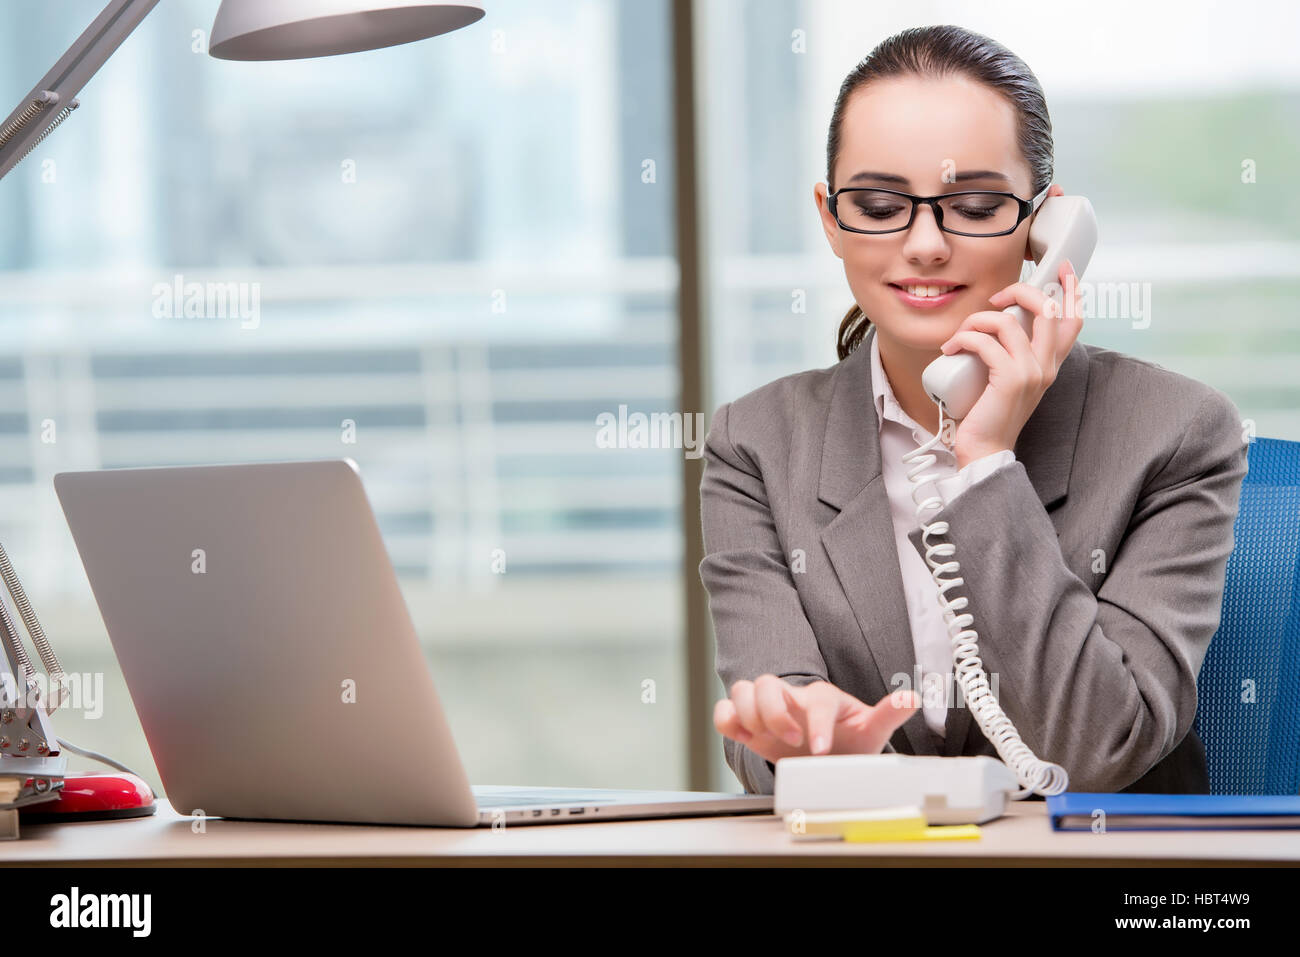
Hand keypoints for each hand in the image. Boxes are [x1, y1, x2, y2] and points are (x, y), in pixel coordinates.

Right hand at [713, 674, 920, 762]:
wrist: (828, 757)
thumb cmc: (848, 741)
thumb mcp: (871, 731)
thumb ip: (888, 714)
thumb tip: (912, 697)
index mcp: (822, 698)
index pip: (816, 700)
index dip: (817, 723)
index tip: (821, 750)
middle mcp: (792, 698)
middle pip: (766, 682)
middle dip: (774, 713)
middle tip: (792, 741)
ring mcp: (768, 709)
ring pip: (742, 689)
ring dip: (748, 713)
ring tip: (760, 738)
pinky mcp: (749, 725)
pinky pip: (724, 710)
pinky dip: (725, 720)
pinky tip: (742, 736)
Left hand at [938, 256, 1084, 467]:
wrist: (985, 451)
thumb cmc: (988, 414)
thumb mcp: (1005, 378)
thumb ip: (1009, 354)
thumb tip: (993, 322)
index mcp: (1049, 364)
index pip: (1071, 319)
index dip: (1070, 290)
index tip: (1061, 268)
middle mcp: (1046, 366)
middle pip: (1047, 308)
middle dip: (1019, 291)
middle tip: (995, 300)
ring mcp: (1031, 372)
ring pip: (1008, 322)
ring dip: (976, 321)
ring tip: (959, 337)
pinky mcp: (1011, 379)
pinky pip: (986, 342)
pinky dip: (963, 338)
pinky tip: (951, 349)